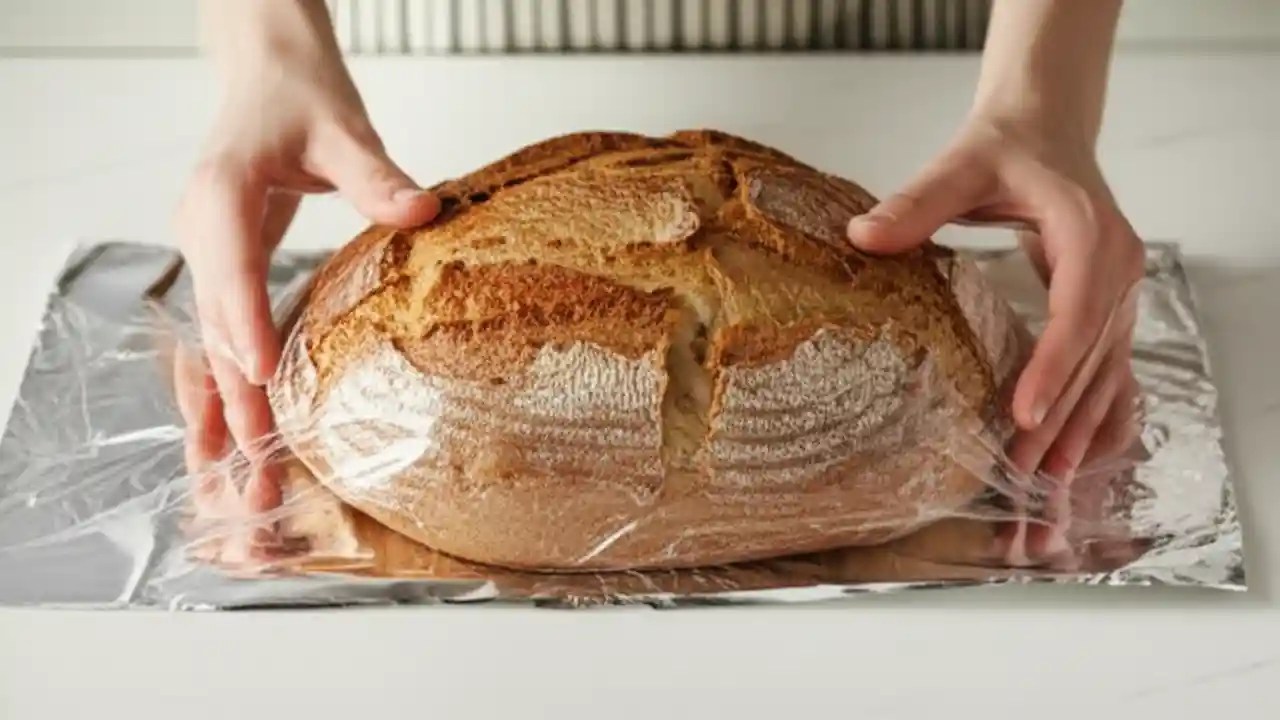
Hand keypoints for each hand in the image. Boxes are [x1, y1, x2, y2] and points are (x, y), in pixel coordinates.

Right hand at [173, 0, 438, 545]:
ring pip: (211, 342)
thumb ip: (376, 174)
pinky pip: (221, 338)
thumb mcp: (343, 129)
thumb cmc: (302, 99)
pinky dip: (227, 389)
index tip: (259, 376)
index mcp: (221, 194)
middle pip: (216, 321)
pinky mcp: (222, 271)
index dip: (243, 322)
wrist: (267, 78)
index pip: (228, 265)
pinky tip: (235, 443)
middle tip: (256, 462)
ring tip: (238, 480)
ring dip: (225, 408)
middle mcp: (201, 231)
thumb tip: (425, 208)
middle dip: (235, 394)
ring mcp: (205, 256)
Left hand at [846, 115, 1144, 563]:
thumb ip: (916, 202)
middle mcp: (1118, 272)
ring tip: (1046, 495)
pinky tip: (1073, 468)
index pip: (1078, 312)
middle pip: (1093, 360)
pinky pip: (1110, 376)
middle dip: (1061, 425)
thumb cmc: (1007, 148)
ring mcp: (1120, 296)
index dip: (1053, 366)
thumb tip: (861, 235)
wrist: (1049, 130)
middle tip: (1024, 483)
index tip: (1025, 416)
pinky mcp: (1108, 312)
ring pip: (1106, 378)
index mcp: (1089, 236)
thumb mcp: (961, 166)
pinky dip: (1093, 422)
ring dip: (1079, 437)